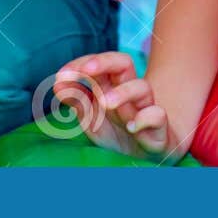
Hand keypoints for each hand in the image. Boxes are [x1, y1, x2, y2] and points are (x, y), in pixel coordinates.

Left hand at [52, 51, 188, 162]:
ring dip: (123, 93)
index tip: (61, 75)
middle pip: (123, 63)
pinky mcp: (160, 129)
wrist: (147, 155)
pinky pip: (158, 115)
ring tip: (104, 103)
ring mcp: (146, 108)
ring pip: (142, 87)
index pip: (98, 63)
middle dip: (104, 62)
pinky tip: (131, 127)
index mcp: (111, 85)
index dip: (80, 64)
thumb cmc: (117, 131)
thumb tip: (57, 83)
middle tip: (87, 70)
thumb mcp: (91, 118)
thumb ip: (76, 100)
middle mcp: (129, 91)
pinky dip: (145, 119)